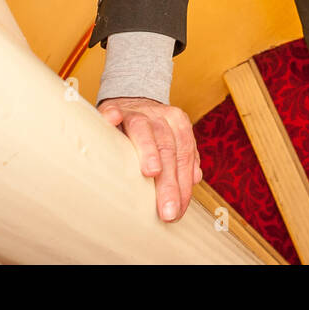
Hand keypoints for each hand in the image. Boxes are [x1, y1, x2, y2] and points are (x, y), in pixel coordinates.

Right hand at [98, 96, 202, 221]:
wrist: (132, 99)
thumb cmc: (152, 130)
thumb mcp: (172, 139)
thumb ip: (184, 157)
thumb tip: (196, 178)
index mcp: (178, 124)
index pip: (184, 156)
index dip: (183, 185)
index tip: (178, 211)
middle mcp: (160, 116)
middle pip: (168, 149)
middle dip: (169, 182)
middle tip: (167, 210)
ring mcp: (137, 111)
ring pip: (144, 130)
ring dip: (149, 150)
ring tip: (152, 172)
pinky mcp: (114, 108)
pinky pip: (114, 111)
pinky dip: (113, 117)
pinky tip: (113, 121)